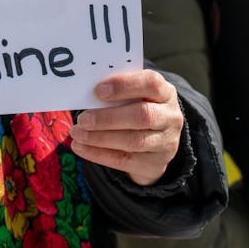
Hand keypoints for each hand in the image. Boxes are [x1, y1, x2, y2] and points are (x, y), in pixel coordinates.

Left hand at [70, 69, 183, 185]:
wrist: (157, 141)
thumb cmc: (137, 108)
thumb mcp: (135, 96)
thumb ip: (117, 92)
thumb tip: (84, 93)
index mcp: (166, 92)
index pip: (151, 83)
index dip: (124, 86)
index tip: (97, 90)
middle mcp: (171, 117)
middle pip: (143, 116)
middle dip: (108, 117)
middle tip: (82, 118)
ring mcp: (166, 143)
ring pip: (133, 141)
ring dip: (100, 138)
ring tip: (77, 133)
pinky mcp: (154, 164)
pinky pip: (123, 161)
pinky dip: (98, 154)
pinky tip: (80, 147)